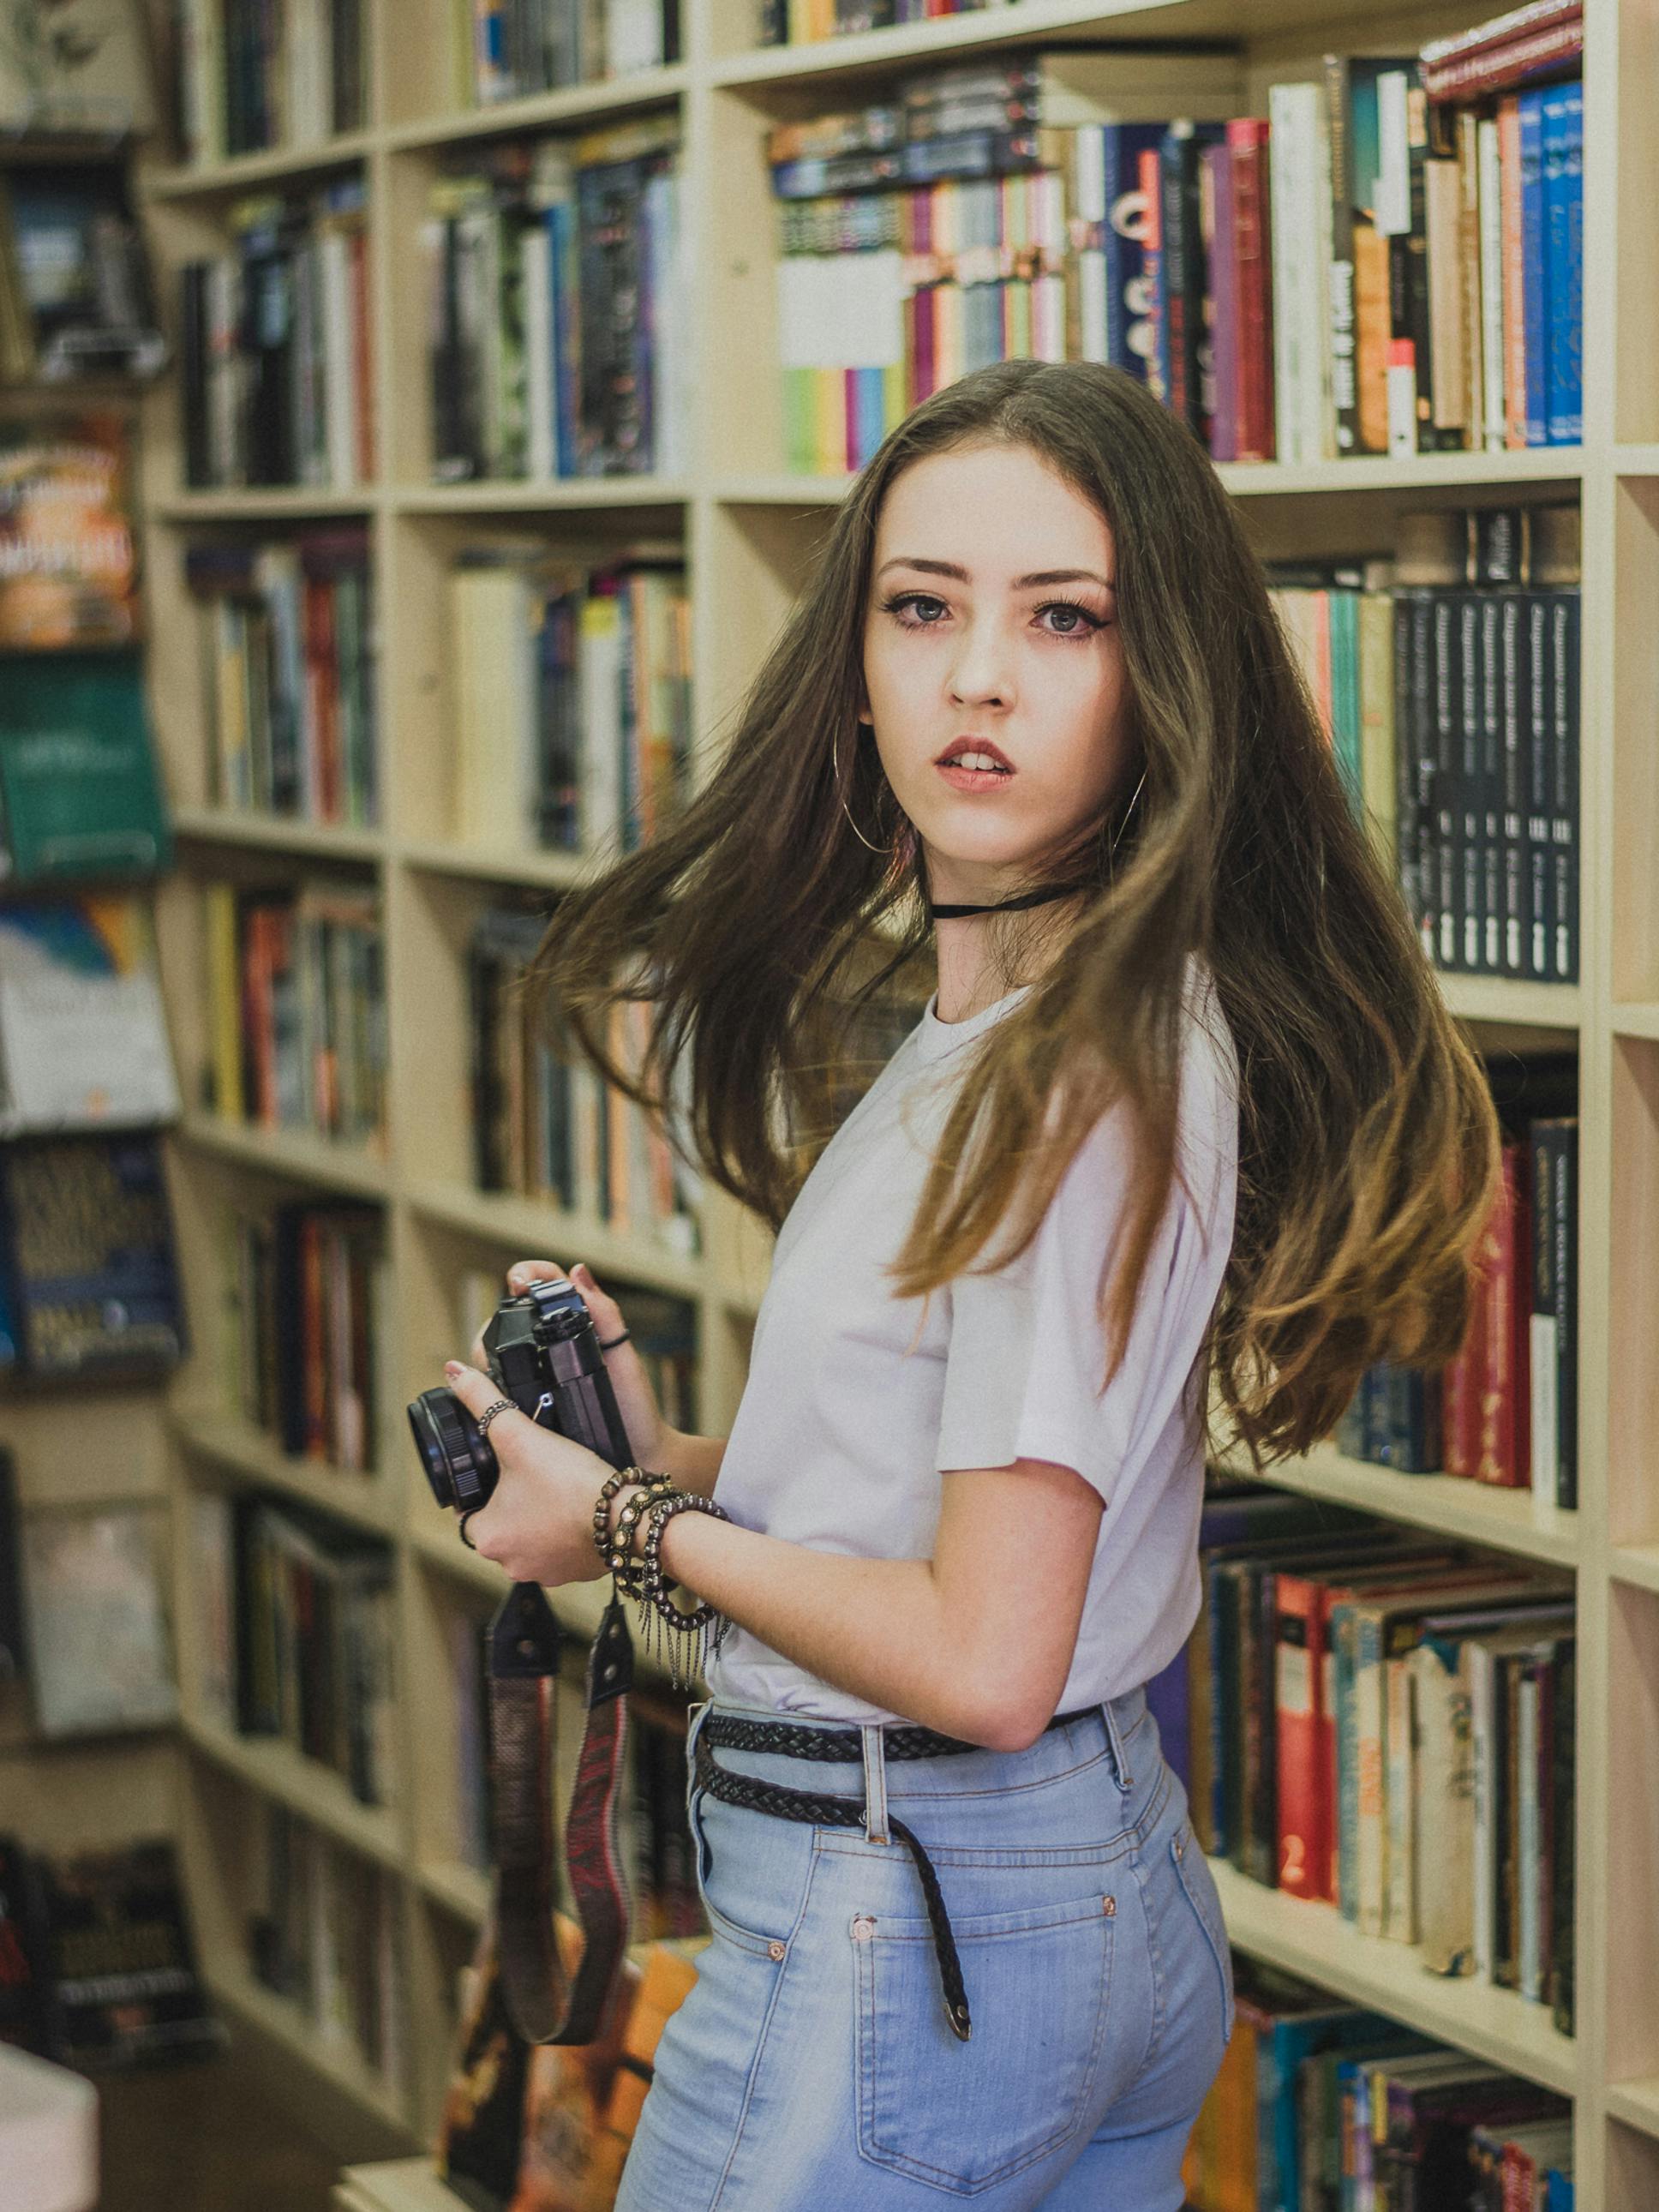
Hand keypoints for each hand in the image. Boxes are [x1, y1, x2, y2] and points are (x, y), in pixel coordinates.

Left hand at [442, 1359, 611, 1586]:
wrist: (627, 1517)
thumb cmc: (570, 1483)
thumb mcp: (520, 1436)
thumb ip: (485, 1402)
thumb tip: (454, 1373)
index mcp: (487, 1538)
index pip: (467, 1511)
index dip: (479, 1486)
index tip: (494, 1467)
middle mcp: (510, 1564)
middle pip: (500, 1524)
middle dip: (511, 1500)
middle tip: (529, 1470)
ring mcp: (545, 1572)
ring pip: (531, 1537)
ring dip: (539, 1517)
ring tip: (555, 1486)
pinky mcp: (575, 1572)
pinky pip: (560, 1549)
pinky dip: (565, 1530)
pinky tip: (578, 1507)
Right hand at [472, 1258, 675, 1475]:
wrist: (639, 1460)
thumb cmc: (636, 1410)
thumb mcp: (624, 1360)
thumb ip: (607, 1318)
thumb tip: (578, 1271)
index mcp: (578, 1327)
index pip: (546, 1285)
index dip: (527, 1274)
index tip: (518, 1283)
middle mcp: (553, 1348)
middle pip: (511, 1318)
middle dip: (498, 1316)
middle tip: (500, 1328)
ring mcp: (537, 1377)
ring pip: (497, 1351)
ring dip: (487, 1349)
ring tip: (489, 1360)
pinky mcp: (525, 1407)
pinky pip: (499, 1388)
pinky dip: (487, 1383)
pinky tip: (488, 1389)